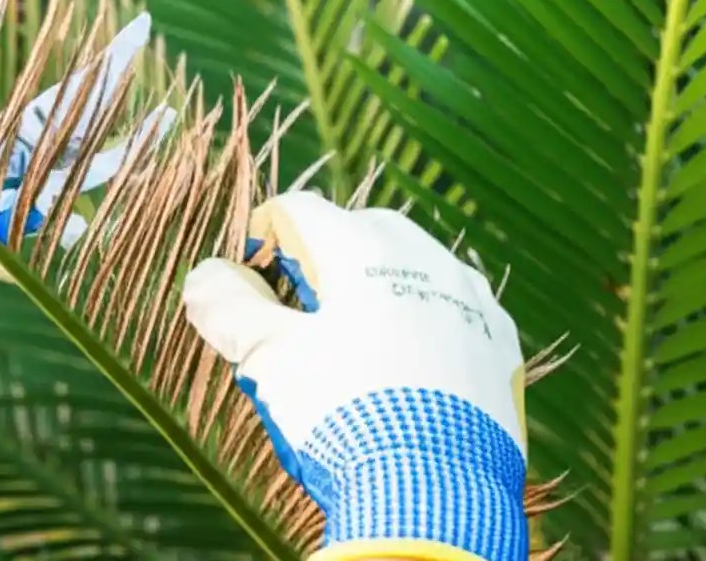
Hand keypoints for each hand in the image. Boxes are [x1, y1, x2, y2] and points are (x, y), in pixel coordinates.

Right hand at [183, 191, 527, 560]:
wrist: (433, 493)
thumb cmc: (343, 415)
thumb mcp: (267, 360)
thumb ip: (228, 306)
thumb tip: (206, 276)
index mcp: (361, 245)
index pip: (295, 211)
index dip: (261, 245)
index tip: (251, 293)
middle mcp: (423, 254)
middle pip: (354, 234)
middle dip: (320, 268)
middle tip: (298, 325)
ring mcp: (469, 297)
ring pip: (407, 271)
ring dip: (374, 295)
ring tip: (352, 354)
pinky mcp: (499, 342)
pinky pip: (450, 314)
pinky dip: (422, 329)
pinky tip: (404, 375)